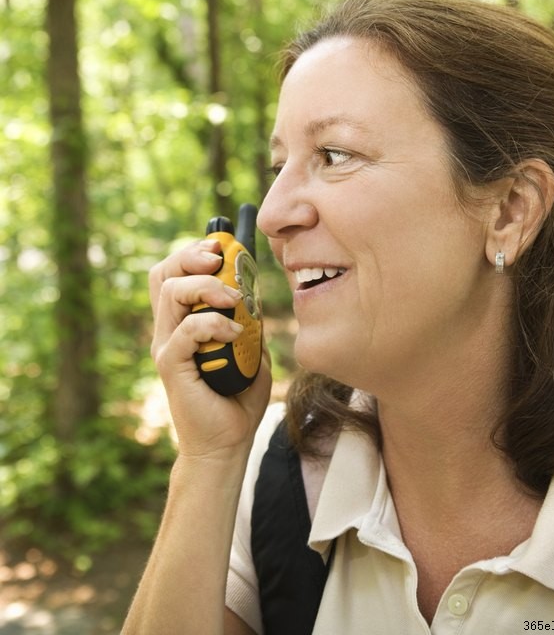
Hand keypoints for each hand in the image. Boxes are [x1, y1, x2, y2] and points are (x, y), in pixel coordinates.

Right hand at [149, 238, 271, 460]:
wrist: (228, 442)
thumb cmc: (238, 397)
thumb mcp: (250, 348)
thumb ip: (249, 320)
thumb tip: (256, 291)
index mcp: (181, 322)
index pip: (172, 273)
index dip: (191, 251)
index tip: (220, 245)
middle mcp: (168, 330)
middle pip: (162, 273)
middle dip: (190, 255)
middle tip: (220, 258)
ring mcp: (166, 346)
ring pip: (170, 293)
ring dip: (206, 285)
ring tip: (233, 300)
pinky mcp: (171, 366)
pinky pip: (187, 330)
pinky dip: (214, 323)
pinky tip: (236, 332)